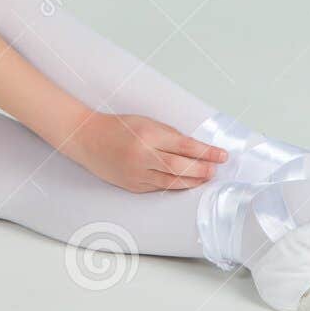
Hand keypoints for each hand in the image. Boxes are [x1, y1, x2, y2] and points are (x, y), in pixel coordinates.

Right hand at [63, 109, 228, 193]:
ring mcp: (137, 173)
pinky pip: (159, 188)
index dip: (207, 152)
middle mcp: (143, 155)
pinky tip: (185, 183)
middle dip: (202, 169)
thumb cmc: (117, 126)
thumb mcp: (146, 122)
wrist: (87, 138)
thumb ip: (170, 135)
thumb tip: (194, 149)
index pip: (186, 145)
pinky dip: (175, 186)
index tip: (222, 155)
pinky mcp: (133, 185)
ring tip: (205, 178)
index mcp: (148, 135)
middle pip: (181, 167)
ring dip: (192, 181)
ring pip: (172, 182)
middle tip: (215, 170)